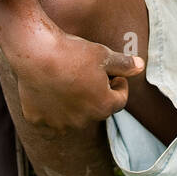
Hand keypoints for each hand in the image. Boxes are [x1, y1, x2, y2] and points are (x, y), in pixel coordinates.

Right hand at [11, 29, 144, 132]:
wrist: (36, 52)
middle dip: (96, 94)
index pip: (120, 100)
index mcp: (103, 106)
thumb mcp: (103, 54)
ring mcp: (58, 123)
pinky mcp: (37, 119)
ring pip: (72, 115)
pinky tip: (47, 86)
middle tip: (87, 73)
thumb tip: (140, 66)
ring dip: (73, 102)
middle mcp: (83, 121)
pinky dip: (50, 105)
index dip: (119, 84)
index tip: (113, 73)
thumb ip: (124, 64)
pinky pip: (48, 115)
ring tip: (66, 79)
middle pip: (96, 108)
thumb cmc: (72, 52)